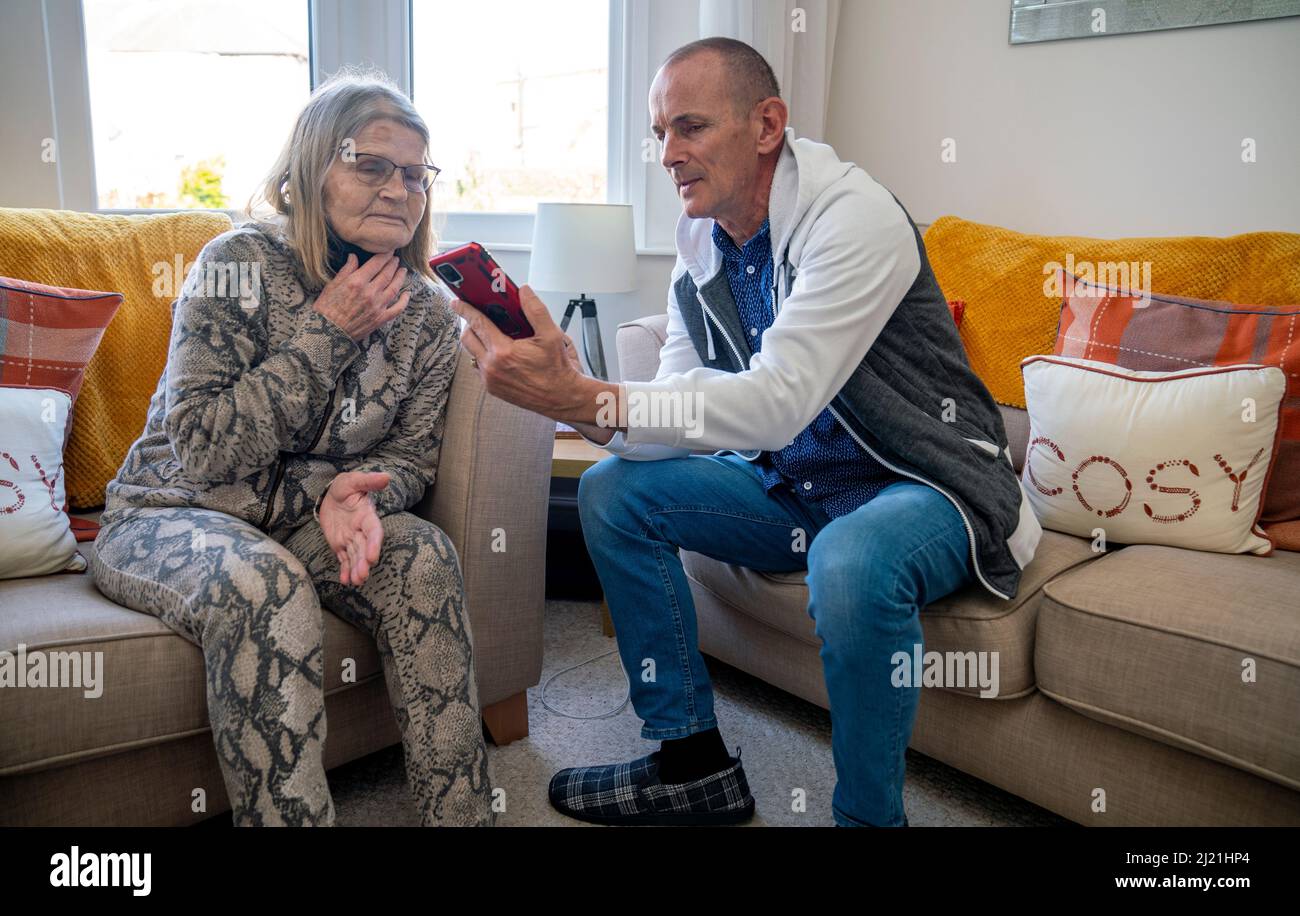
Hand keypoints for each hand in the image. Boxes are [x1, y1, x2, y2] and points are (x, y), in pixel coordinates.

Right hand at [314, 252, 409, 341]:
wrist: (328, 333)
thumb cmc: (326, 309)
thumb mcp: (332, 285)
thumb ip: (346, 270)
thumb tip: (353, 256)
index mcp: (357, 282)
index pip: (376, 264)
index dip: (384, 255)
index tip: (388, 250)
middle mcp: (370, 293)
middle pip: (387, 274)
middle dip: (393, 264)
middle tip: (396, 259)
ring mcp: (377, 306)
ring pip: (394, 288)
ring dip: (400, 277)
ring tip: (403, 271)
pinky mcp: (381, 319)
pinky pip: (398, 308)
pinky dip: (404, 300)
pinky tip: (407, 294)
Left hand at [318, 471, 389, 585]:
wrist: (332, 496)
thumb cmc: (345, 487)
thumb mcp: (353, 480)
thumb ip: (368, 481)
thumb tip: (386, 477)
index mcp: (367, 516)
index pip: (373, 531)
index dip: (374, 544)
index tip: (372, 556)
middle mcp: (361, 531)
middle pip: (364, 548)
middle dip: (364, 562)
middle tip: (363, 575)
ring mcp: (351, 539)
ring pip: (355, 556)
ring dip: (356, 569)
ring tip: (356, 581)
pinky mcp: (340, 545)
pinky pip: (343, 559)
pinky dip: (345, 570)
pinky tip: (345, 581)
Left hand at [448, 285, 591, 417]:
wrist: (561, 397)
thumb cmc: (557, 370)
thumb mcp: (551, 335)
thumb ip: (536, 310)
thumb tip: (525, 292)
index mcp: (503, 352)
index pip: (478, 323)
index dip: (466, 309)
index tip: (458, 302)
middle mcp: (492, 367)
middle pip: (467, 338)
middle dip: (469, 324)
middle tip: (477, 317)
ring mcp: (490, 379)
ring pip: (472, 353)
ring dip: (477, 341)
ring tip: (491, 334)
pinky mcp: (492, 389)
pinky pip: (479, 368)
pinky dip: (484, 357)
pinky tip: (498, 352)